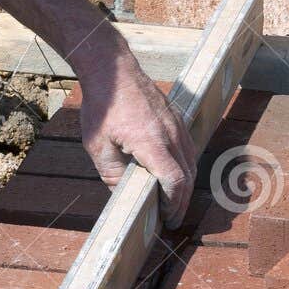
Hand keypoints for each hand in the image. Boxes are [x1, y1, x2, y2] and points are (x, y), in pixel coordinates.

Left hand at [72, 34, 197, 228]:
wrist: (112, 69)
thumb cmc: (102, 106)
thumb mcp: (97, 146)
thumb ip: (111, 174)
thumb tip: (122, 195)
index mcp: (150, 141)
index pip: (174, 179)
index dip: (173, 203)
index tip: (166, 217)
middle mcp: (170, 133)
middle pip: (187, 176)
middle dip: (181, 202)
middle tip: (172, 220)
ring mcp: (177, 124)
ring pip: (191, 162)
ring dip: (185, 186)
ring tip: (174, 204)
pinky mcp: (177, 119)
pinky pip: (187, 149)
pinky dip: (184, 168)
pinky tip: (173, 178)